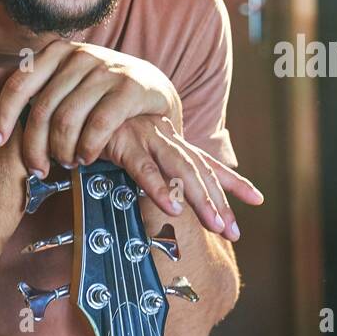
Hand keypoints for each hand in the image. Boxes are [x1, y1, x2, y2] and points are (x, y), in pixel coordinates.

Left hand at [0, 40, 182, 178]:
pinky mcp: (131, 86)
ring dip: (62, 150)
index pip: (18, 83)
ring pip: (69, 117)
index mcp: (57, 51)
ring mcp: (107, 69)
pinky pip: (100, 123)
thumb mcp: (57, 82)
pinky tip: (86, 158)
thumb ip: (16, 82)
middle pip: (42, 107)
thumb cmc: (96, 89)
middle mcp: (81, 55)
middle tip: (36, 168)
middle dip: (35, 144)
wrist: (151, 88)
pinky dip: (89, 146)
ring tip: (64, 165)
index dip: (3, 114)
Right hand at [106, 115, 262, 240]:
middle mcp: (166, 139)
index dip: (234, 182)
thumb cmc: (105, 130)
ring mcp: (148, 138)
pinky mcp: (124, 143)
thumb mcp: (135, 152)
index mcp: (171, 143)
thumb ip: (155, 173)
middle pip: (200, 172)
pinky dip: (160, 188)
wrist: (78, 104)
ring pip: (182, 170)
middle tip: (232, 231)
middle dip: (220, 202)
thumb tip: (171, 200)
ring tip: (214, 224)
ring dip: (200, 199)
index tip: (258, 199)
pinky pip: (145, 168)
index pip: (209, 165)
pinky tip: (173, 207)